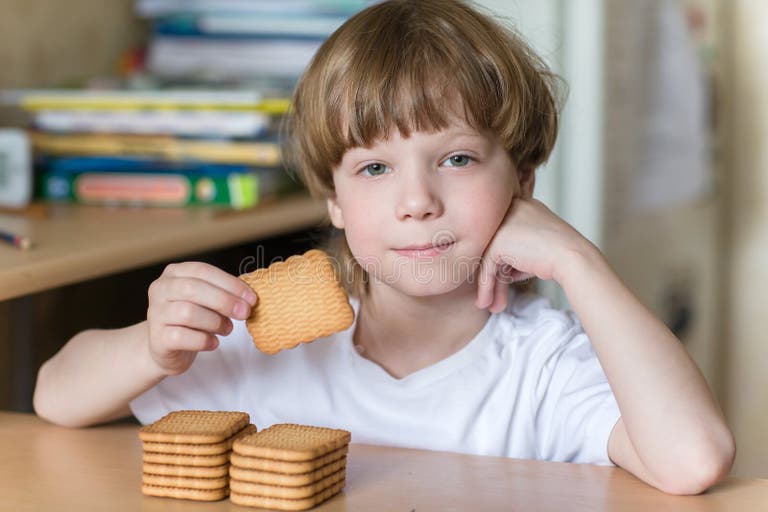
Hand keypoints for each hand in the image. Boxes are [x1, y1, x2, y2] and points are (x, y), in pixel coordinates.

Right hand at [146, 262, 257, 375]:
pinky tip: (213, 342)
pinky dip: (204, 340)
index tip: (251, 298)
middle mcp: (160, 289)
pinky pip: (183, 337)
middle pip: (193, 289)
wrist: (168, 347)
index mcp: (174, 273)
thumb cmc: (193, 319)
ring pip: (188, 313)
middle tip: (245, 313)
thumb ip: (223, 293)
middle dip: (224, 301)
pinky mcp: (158, 339)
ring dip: (215, 322)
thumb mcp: (207, 300)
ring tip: (227, 329)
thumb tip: (248, 298)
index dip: (230, 283)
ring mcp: (156, 314)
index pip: (203, 271)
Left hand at [475, 198, 595, 311]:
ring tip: (490, 306)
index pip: (503, 236)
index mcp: (521, 206)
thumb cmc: (562, 256)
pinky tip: (487, 303)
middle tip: (492, 299)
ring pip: (489, 258)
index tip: (501, 284)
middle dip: (494, 276)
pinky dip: (487, 286)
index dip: (501, 264)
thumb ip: (516, 253)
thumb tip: (500, 273)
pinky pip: (487, 267)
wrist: (575, 258)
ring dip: (489, 284)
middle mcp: (509, 210)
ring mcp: (502, 224)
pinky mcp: (497, 241)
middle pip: (494, 247)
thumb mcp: (536, 248)